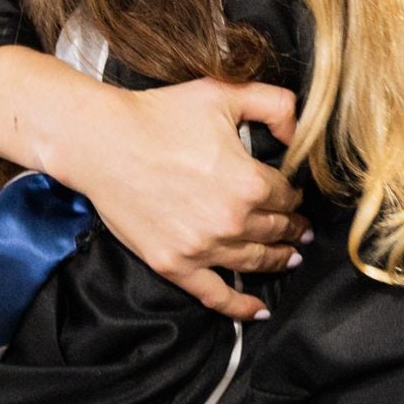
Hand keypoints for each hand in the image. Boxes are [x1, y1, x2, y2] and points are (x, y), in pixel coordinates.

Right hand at [54, 79, 308, 319]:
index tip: (294, 195)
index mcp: (249, 183)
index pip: (287, 196)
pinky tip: (259, 310)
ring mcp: (202, 248)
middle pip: (276, 230)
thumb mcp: (224, 93)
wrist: (101, 141)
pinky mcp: (174, 265)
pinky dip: (241, 307)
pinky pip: (216, 295)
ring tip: (290, 256)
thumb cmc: (158, 115)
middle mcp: (231, 221)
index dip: (294, 195)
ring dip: (279, 260)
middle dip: (293, 228)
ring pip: (255, 262)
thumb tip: (298, 134)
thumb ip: (275, 105)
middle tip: (301, 228)